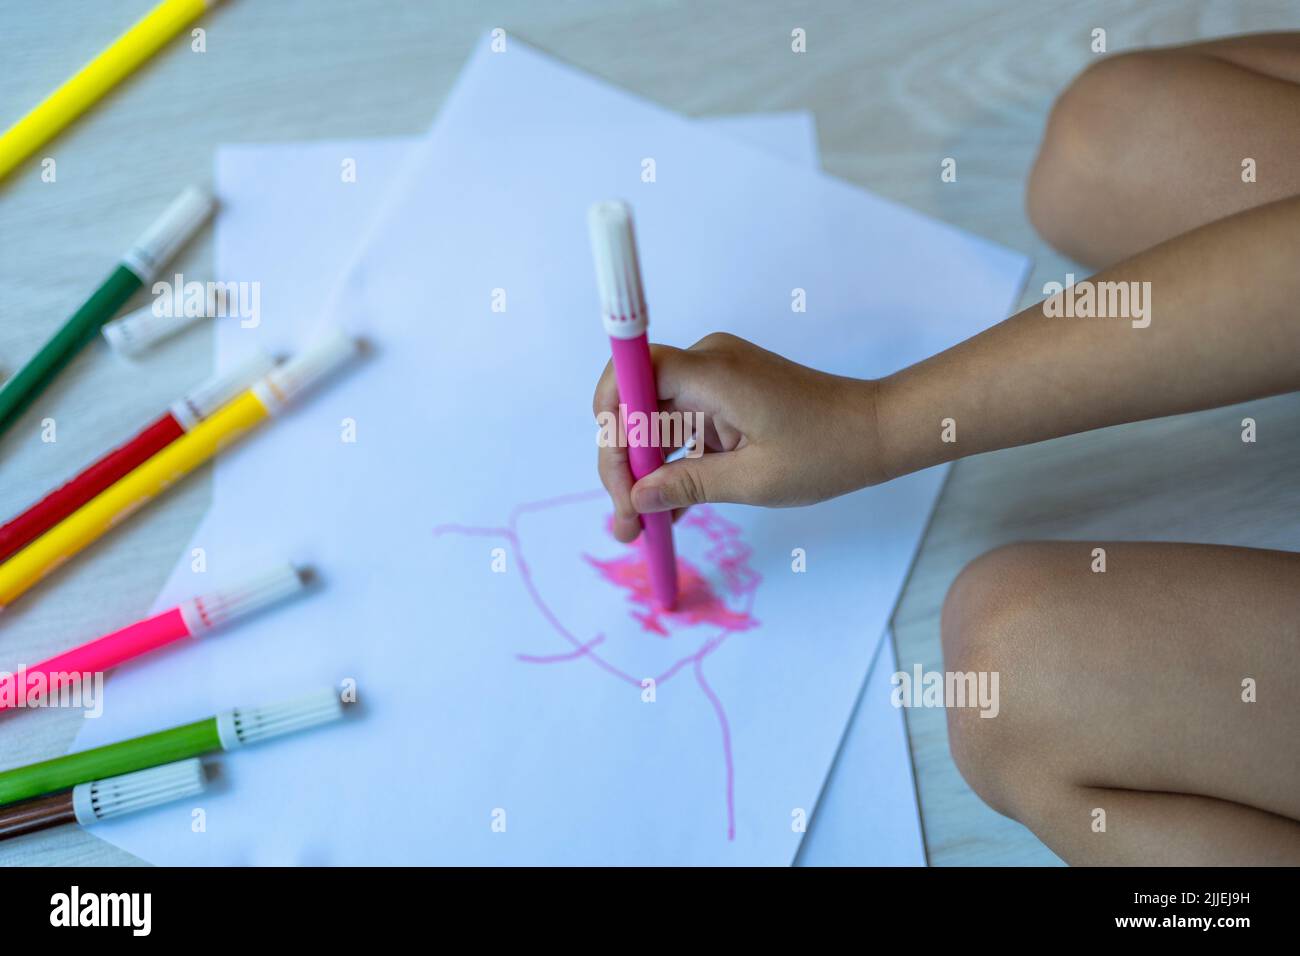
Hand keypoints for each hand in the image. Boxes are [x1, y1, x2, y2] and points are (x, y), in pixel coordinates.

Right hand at [593, 332, 885, 542]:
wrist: (875, 431)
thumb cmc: (824, 452)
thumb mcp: (753, 480)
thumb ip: (688, 485)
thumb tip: (636, 499)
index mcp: (712, 372)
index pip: (632, 375)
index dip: (610, 420)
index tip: (615, 473)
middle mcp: (707, 363)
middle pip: (638, 406)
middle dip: (624, 465)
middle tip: (624, 523)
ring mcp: (715, 379)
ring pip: (656, 423)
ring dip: (644, 474)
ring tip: (638, 530)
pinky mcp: (724, 397)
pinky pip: (683, 428)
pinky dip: (673, 466)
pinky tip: (665, 513)